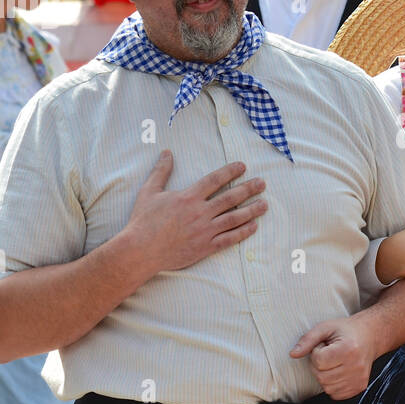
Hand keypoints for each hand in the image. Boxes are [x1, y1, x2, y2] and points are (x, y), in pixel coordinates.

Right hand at [123, 151, 266, 275]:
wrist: (140, 251)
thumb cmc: (142, 221)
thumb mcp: (149, 191)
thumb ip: (161, 171)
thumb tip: (167, 152)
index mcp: (188, 197)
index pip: (215, 180)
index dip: (230, 172)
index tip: (243, 166)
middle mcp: (200, 213)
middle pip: (230, 198)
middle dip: (248, 189)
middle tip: (262, 183)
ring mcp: (204, 231)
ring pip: (234, 218)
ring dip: (251, 210)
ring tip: (265, 204)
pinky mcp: (205, 247)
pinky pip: (229, 239)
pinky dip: (243, 233)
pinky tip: (254, 226)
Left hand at [290, 316, 376, 399]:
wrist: (371, 336)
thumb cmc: (346, 331)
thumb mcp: (326, 327)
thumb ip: (308, 340)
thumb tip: (293, 354)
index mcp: (348, 349)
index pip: (319, 361)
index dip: (316, 352)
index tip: (325, 346)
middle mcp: (356, 366)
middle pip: (321, 376)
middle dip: (319, 366)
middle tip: (329, 354)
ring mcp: (359, 378)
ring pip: (327, 387)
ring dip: (325, 376)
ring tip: (334, 362)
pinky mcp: (359, 387)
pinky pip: (336, 394)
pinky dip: (333, 385)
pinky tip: (338, 372)